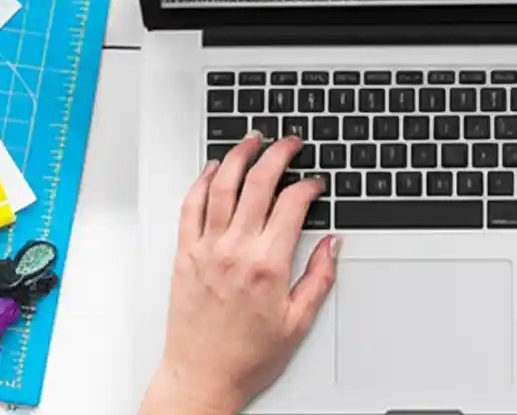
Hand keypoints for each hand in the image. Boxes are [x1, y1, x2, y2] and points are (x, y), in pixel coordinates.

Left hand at [140, 134, 338, 414]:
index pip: (292, 204)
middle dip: (278, 154)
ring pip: (221, 186)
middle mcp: (235, 251)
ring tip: (252, 140)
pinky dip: (202, 182)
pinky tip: (212, 170)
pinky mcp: (184, 255)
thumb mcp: (299, 320)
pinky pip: (190, 207)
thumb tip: (332, 243)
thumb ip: (320, 276)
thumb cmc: (248, 355)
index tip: (316, 184)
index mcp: (268, 265)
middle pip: (258, 183)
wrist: (203, 376)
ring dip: (238, 156)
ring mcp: (206, 250)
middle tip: (289, 143)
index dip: (309, 186)